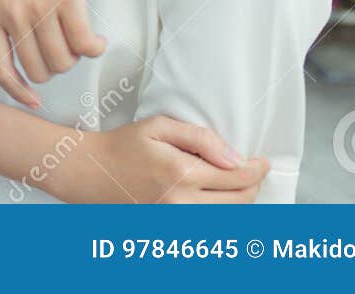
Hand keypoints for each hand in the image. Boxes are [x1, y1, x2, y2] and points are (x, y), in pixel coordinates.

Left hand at [0, 0, 106, 106]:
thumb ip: (1, 12)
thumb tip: (22, 47)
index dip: (17, 91)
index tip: (34, 101)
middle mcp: (10, 13)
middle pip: (38, 68)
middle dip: (55, 65)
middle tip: (65, 46)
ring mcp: (38, 5)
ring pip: (63, 59)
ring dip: (76, 55)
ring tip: (80, 36)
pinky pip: (84, 43)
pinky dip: (95, 47)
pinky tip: (99, 38)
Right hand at [48, 116, 269, 203]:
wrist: (91, 172)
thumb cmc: (122, 145)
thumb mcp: (158, 127)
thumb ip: (200, 138)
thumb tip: (235, 157)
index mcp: (182, 172)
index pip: (237, 176)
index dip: (257, 169)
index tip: (263, 161)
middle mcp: (183, 202)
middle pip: (239, 200)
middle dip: (253, 184)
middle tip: (254, 170)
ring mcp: (177, 219)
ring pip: (228, 216)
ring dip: (240, 200)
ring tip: (238, 182)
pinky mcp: (171, 228)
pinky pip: (209, 225)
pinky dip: (221, 212)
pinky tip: (219, 198)